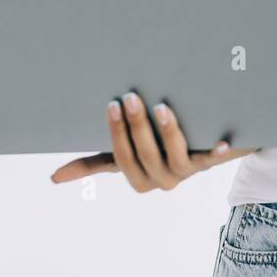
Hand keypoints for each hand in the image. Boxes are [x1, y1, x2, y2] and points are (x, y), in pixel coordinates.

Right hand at [50, 91, 256, 192]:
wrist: (201, 155)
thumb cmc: (154, 152)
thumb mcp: (125, 158)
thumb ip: (95, 165)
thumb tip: (53, 178)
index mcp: (138, 178)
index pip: (121, 157)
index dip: (116, 132)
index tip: (111, 105)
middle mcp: (161, 180)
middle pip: (145, 155)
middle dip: (136, 126)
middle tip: (131, 96)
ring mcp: (185, 173)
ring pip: (174, 156)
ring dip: (167, 132)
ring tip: (162, 106)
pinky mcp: (208, 163)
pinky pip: (211, 159)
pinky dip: (216, 152)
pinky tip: (222, 142)